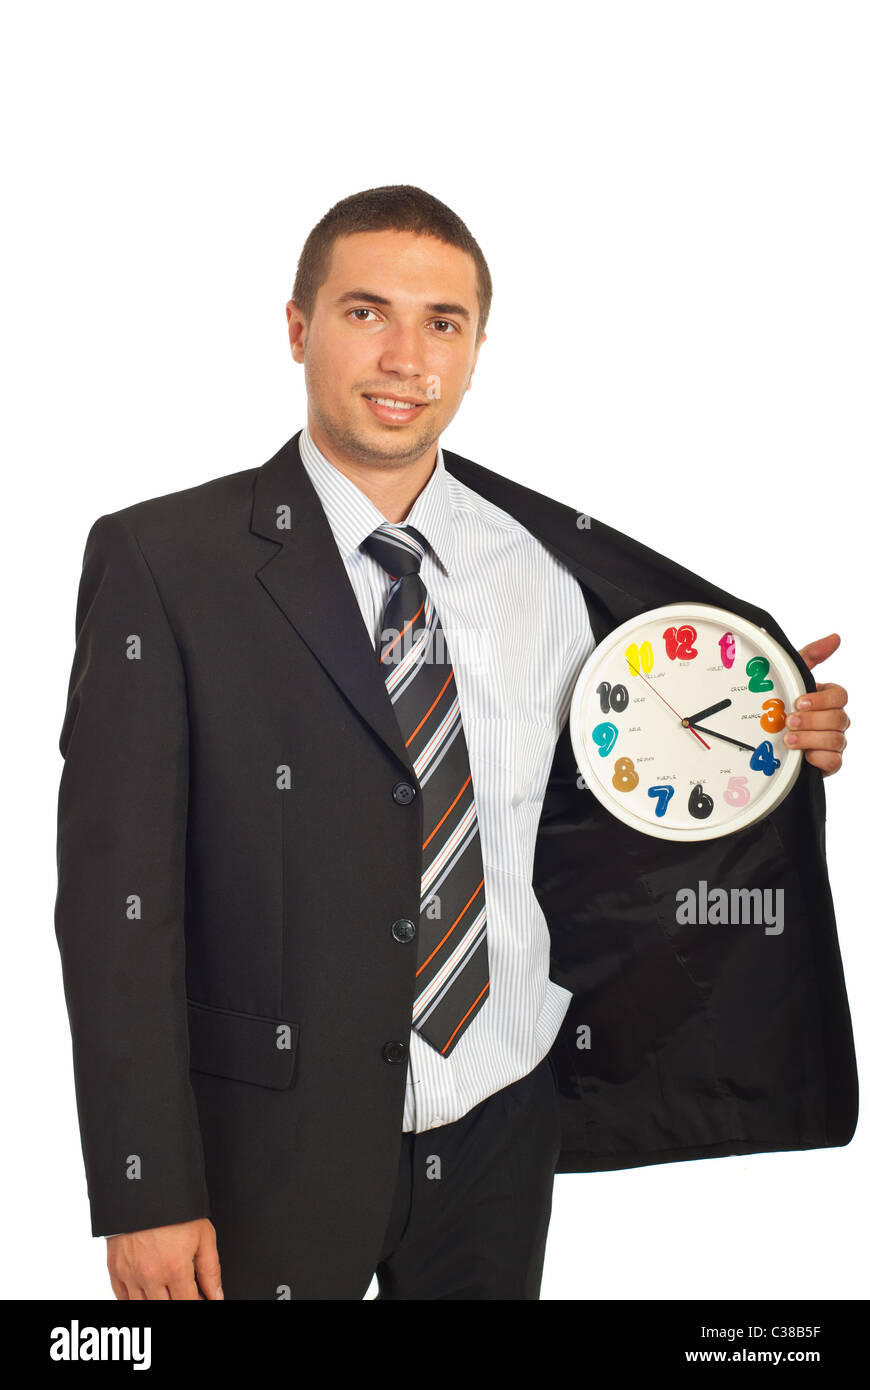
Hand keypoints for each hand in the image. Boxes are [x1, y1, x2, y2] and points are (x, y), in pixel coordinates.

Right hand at [107, 1217, 222, 1299]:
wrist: (143, 1188)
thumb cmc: (175, 1209)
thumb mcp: (203, 1235)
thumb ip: (211, 1270)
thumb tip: (216, 1296)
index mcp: (175, 1268)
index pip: (187, 1304)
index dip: (196, 1303)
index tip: (200, 1298)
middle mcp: (151, 1275)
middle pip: (166, 1308)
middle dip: (178, 1302)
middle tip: (184, 1291)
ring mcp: (130, 1274)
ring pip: (143, 1307)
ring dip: (158, 1301)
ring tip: (167, 1291)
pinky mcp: (115, 1269)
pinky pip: (123, 1299)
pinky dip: (135, 1300)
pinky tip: (148, 1291)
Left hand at [790, 633, 848, 776]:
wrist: (768, 743)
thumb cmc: (783, 706)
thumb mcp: (792, 677)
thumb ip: (812, 656)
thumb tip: (835, 637)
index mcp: (829, 700)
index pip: (840, 696)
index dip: (821, 699)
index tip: (799, 701)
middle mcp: (835, 721)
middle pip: (839, 718)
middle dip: (812, 720)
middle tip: (789, 721)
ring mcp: (834, 743)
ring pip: (837, 740)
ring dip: (810, 739)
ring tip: (788, 739)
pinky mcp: (828, 763)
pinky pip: (836, 762)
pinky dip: (819, 758)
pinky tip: (803, 756)